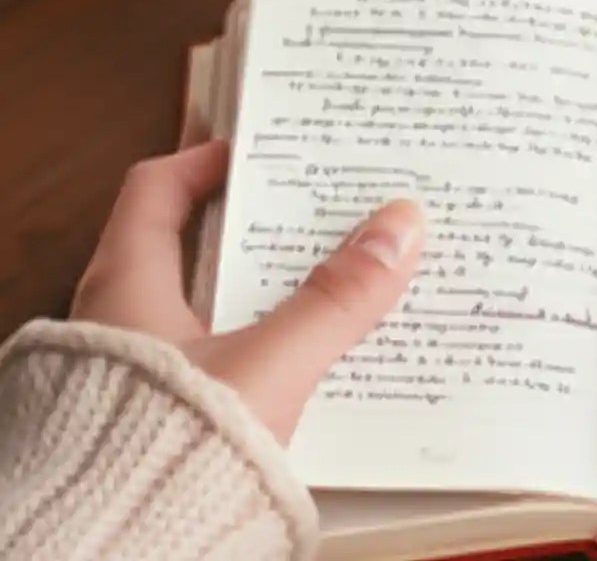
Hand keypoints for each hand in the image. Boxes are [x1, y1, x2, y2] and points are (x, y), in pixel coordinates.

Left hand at [71, 140, 424, 442]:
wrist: (118, 552)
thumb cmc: (173, 448)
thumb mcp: (270, 364)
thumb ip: (338, 300)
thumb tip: (401, 227)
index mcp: (127, 285)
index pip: (157, 191)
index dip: (207, 161)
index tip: (264, 154)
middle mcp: (120, 321)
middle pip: (189, 248)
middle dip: (259, 232)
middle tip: (323, 218)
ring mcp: (136, 374)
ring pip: (207, 311)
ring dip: (267, 296)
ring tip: (336, 286)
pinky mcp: (158, 420)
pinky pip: (217, 363)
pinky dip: (262, 349)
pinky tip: (311, 365)